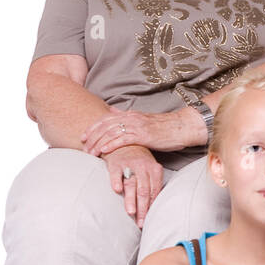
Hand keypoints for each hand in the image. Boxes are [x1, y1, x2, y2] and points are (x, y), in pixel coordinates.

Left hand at [82, 106, 204, 156]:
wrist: (182, 127)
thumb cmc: (164, 128)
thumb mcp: (143, 120)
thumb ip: (127, 117)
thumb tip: (113, 111)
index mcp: (130, 114)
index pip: (106, 119)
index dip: (92, 127)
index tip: (83, 136)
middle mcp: (131, 118)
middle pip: (105, 125)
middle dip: (92, 136)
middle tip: (82, 146)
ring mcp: (137, 126)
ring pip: (112, 133)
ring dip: (98, 143)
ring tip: (90, 152)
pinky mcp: (144, 135)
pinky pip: (123, 139)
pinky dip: (112, 145)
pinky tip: (104, 151)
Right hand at [103, 145, 163, 225]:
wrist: (123, 141)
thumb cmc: (138, 161)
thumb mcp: (149, 170)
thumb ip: (152, 186)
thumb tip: (153, 208)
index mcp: (155, 170)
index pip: (154, 192)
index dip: (150, 208)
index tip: (147, 221)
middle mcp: (144, 167)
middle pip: (144, 191)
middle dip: (142, 208)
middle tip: (140, 222)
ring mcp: (130, 164)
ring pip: (132, 184)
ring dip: (131, 199)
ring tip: (130, 212)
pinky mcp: (116, 162)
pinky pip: (116, 173)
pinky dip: (116, 181)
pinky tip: (117, 190)